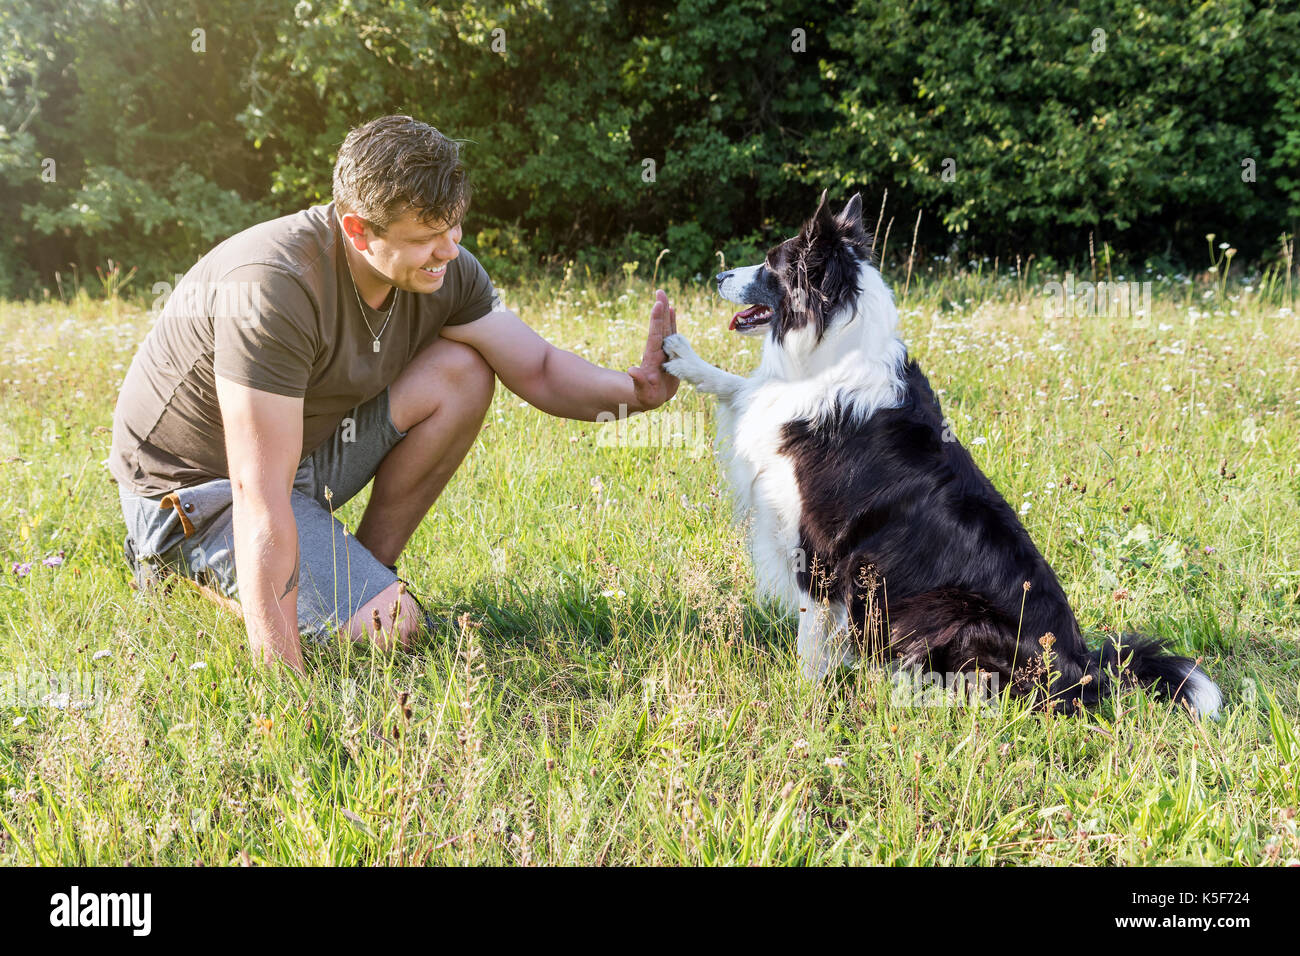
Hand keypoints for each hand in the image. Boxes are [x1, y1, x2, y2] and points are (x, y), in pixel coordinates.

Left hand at [627, 289, 679, 410]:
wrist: (649, 396)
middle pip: (661, 327)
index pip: (655, 336)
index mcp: (652, 358)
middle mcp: (658, 351)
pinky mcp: (670, 353)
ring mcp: (664, 350)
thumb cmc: (646, 396)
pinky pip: (672, 334)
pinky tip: (672, 311)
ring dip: (666, 313)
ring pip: (667, 328)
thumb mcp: (642, 392)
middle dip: (661, 310)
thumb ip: (638, 381)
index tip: (658, 305)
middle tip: (660, 291)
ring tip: (665, 297)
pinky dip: (673, 322)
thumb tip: (631, 371)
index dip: (657, 321)